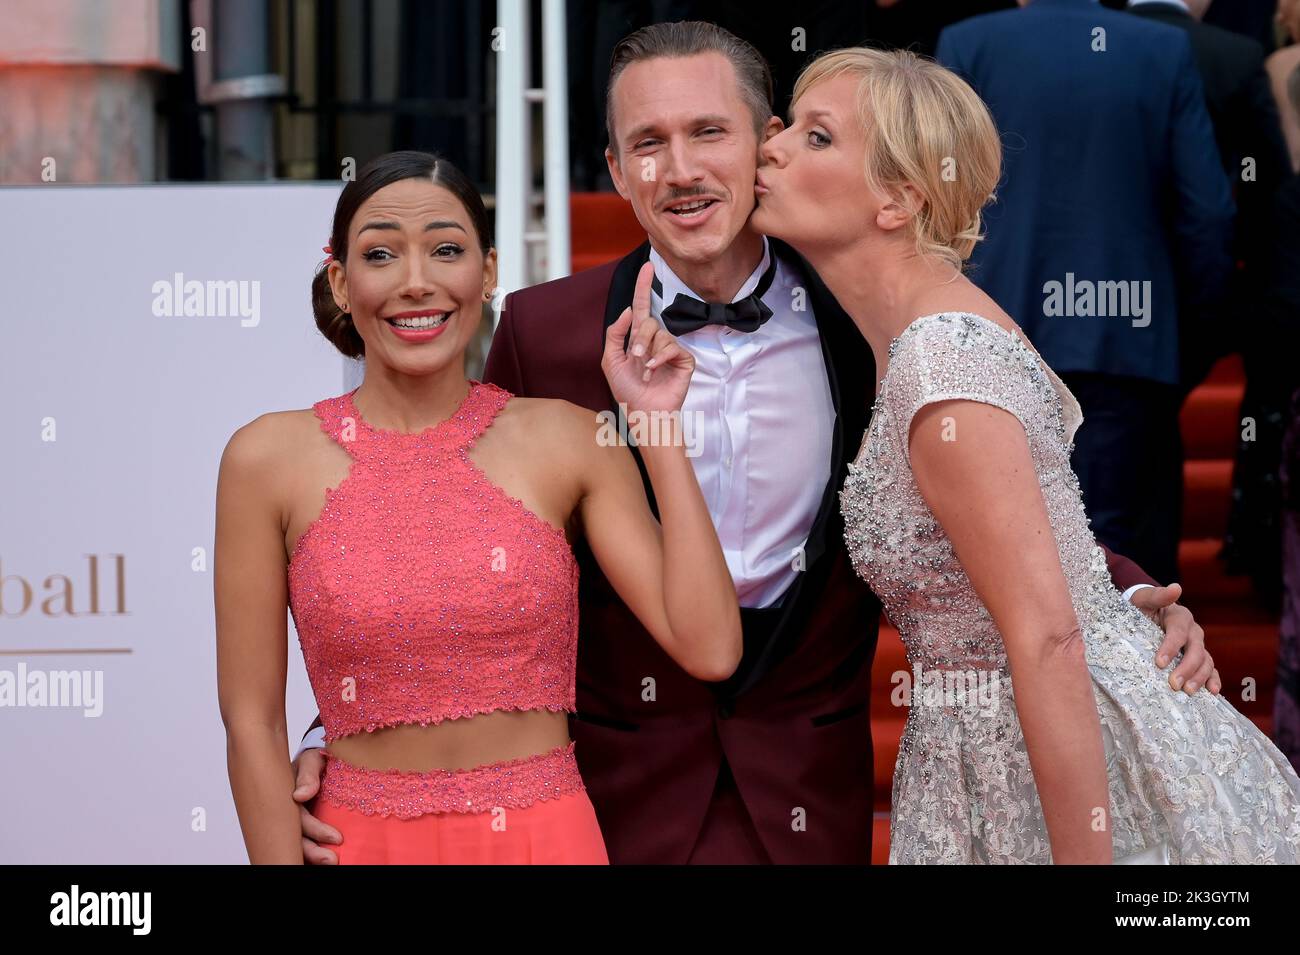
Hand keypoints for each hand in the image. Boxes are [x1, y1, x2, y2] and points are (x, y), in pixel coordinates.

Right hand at [292, 748, 340, 863]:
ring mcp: (296, 822)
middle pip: (296, 838)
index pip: (300, 819)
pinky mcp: (306, 826)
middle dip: (313, 852)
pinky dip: (315, 851)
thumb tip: (300, 795)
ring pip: (299, 844)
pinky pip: (308, 841)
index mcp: (288, 800)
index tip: (337, 838)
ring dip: (313, 856)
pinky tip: (324, 861)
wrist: (320, 760)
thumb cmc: (314, 760)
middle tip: (331, 861)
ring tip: (331, 863)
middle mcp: (290, 814)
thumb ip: (308, 775)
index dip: (316, 831)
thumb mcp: (311, 760)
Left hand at [601, 261, 694, 414]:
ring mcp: (670, 350)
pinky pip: (672, 348)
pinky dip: (660, 359)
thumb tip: (629, 310)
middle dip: (639, 339)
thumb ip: (615, 333)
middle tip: (635, 357)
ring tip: (644, 372)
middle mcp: (655, 340)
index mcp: (637, 338)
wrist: (643, 412)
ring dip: (648, 353)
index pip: (642, 306)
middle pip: (648, 322)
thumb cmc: (627, 390)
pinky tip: (654, 370)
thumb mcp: (610, 360)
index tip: (649, 266)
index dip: (644, 286)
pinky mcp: (684, 360)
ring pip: (660, 335)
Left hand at [1129, 583, 1220, 695]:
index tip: (1159, 663)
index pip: (1178, 633)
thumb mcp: (1144, 598)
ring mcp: (1197, 645)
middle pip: (1196, 650)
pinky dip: (1213, 679)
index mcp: (1180, 617)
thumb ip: (1158, 595)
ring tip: (1188, 691)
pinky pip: (1210, 669)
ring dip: (1199, 677)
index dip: (1170, 648)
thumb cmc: (1140, 607)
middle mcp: (1193, 631)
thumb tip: (1176, 588)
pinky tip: (1212, 691)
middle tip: (1174, 684)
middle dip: (1186, 668)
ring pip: (1205, 661)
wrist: (1142, 614)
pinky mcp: (1198, 657)